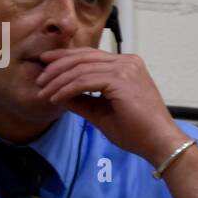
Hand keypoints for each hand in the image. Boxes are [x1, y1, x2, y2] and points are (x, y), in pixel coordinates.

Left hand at [35, 47, 186, 164]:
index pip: (90, 55)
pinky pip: (84, 81)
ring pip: (81, 69)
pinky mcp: (120, 79)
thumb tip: (58, 94)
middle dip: (57, 66)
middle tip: (39, 78)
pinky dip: (66, 89)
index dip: (65, 58)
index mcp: (126, 65)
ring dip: (58, 81)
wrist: (158, 142)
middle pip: (83, 57)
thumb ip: (82, 100)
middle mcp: (126, 61)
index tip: (46, 65)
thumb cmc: (136, 131)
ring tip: (43, 92)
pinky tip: (55, 98)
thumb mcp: (101, 113)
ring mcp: (125, 68)